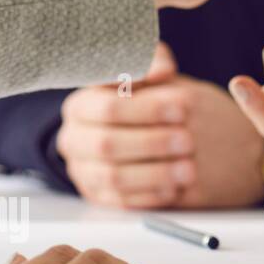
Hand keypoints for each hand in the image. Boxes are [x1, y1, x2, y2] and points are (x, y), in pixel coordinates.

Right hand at [58, 42, 263, 208]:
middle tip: (188, 141)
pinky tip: (175, 188)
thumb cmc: (150, 96)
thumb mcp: (152, 73)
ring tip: (189, 169)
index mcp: (81, 105)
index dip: (147, 109)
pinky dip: (150, 195)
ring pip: (113, 176)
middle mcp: (75, 137)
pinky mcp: (98, 194)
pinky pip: (121, 201)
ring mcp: (83, 169)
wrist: (147, 130)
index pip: (108, 107)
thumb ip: (155, 62)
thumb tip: (162, 70)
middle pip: (107, 144)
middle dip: (152, 143)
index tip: (183, 108)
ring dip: (154, 174)